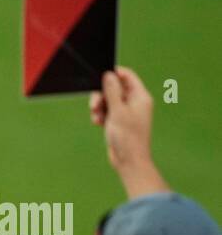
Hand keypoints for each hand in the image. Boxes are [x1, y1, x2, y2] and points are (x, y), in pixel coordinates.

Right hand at [89, 67, 164, 195]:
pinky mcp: (118, 121)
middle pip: (114, 88)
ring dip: (99, 107)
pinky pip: (107, 111)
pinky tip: (98, 123)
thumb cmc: (127, 136)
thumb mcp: (118, 111)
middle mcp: (134, 102)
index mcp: (140, 97)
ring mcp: (126, 112)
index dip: (114, 75)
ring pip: (108, 100)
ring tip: (96, 117)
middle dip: (102, 95)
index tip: (99, 77)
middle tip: (94, 105)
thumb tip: (108, 75)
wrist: (128, 160)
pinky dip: (100, 115)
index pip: (127, 76)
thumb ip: (112, 91)